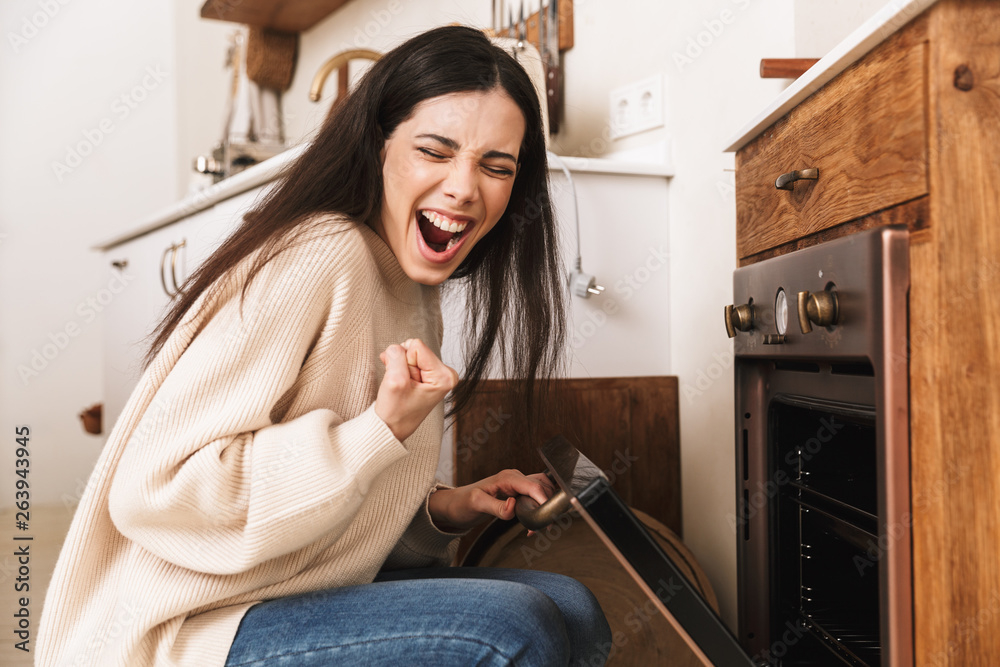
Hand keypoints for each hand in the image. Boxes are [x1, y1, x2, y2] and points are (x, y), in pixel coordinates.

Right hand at [375, 339, 457, 441]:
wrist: (391, 427)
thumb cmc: (395, 411)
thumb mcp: (395, 381)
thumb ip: (396, 356)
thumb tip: (396, 347)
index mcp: (444, 376)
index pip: (416, 347)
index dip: (404, 363)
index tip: (405, 383)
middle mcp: (445, 373)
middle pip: (414, 348)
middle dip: (402, 364)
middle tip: (402, 385)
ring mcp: (437, 373)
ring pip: (408, 353)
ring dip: (399, 367)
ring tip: (401, 386)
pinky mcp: (428, 374)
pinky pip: (408, 358)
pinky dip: (399, 368)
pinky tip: (400, 382)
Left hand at [427, 470, 556, 531]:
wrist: (455, 506)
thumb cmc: (462, 503)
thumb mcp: (476, 505)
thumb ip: (496, 507)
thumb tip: (513, 506)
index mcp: (507, 478)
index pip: (534, 486)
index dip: (544, 501)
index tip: (547, 518)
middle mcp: (515, 478)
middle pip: (543, 488)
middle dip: (547, 506)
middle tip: (544, 526)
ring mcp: (517, 485)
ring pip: (543, 491)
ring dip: (546, 507)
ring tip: (541, 527)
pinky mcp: (517, 494)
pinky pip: (536, 498)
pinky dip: (540, 510)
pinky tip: (534, 525)